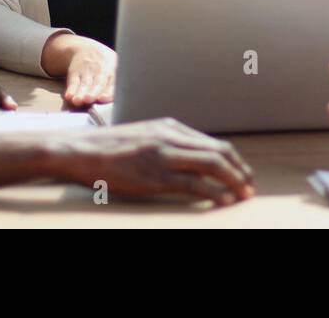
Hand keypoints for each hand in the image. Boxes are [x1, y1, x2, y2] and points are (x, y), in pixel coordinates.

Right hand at [49, 119, 254, 205]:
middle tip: (250, 187)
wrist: (78, 151)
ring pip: (212, 165)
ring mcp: (163, 155)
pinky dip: (213, 193)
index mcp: (169, 127)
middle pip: (219, 151)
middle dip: (240, 171)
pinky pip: (193, 185)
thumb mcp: (143, 137)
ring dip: (234, 181)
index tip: (243, 174)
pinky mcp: (154, 175)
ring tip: (244, 195)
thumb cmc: (107, 149)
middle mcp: (170, 136)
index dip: (233, 160)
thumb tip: (188, 160)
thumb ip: (165, 144)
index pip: (213, 143)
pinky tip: (224, 202)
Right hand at [63, 37, 116, 107]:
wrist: (87, 48)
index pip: (112, 82)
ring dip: (80, 93)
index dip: (108, 91)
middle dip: (93, 92)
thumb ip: (118, 83)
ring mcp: (87, 71)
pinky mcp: (75, 72)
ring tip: (77, 100)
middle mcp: (100, 70)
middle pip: (97, 83)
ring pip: (84, 84)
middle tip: (89, 99)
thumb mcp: (117, 67)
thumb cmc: (106, 65)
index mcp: (113, 70)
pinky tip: (69, 96)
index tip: (102, 98)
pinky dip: (71, 89)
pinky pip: (73, 82)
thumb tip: (125, 101)